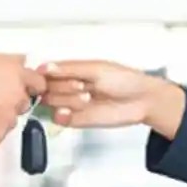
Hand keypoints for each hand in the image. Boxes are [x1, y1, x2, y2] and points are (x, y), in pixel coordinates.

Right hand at [37, 60, 185, 136]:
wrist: (142, 100)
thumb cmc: (125, 80)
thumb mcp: (96, 68)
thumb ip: (69, 68)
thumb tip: (45, 67)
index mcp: (73, 71)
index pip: (47, 72)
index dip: (45, 75)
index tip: (50, 75)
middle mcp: (70, 87)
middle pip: (47, 88)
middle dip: (61, 87)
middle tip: (80, 85)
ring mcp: (73, 103)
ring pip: (52, 102)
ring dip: (67, 99)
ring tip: (87, 96)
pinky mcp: (78, 120)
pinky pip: (59, 119)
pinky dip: (62, 115)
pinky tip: (71, 111)